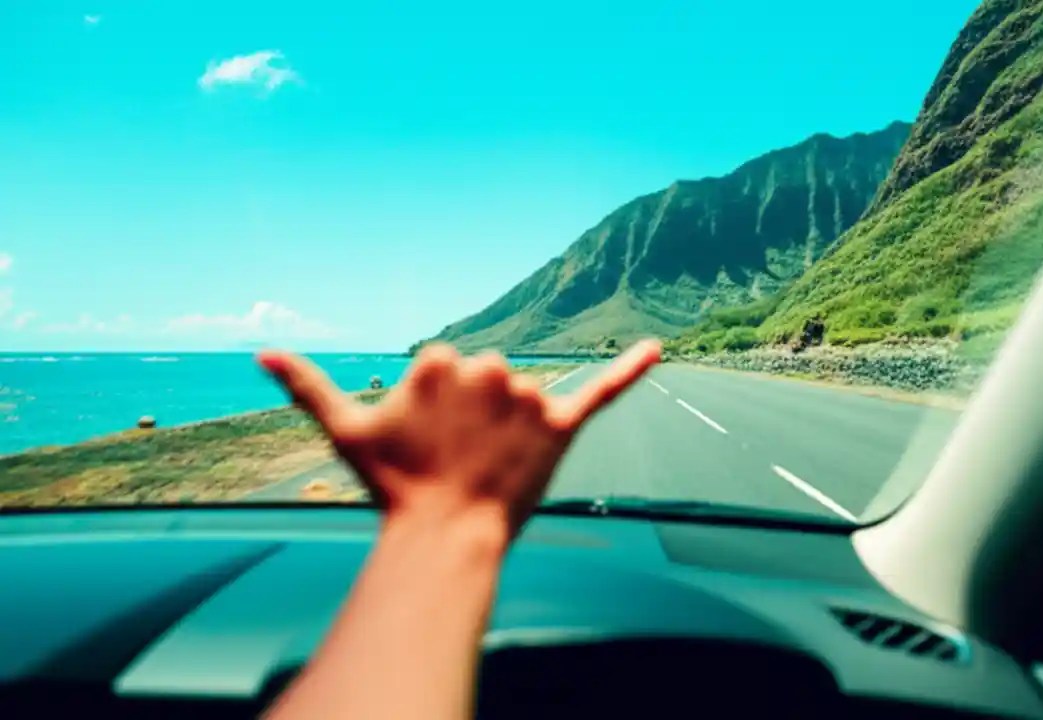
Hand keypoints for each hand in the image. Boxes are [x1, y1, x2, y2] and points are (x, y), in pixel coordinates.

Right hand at [256, 341, 660, 542]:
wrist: (444, 540)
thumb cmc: (392, 487)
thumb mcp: (344, 433)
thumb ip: (307, 386)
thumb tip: (259, 352)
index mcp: (440, 362)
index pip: (444, 368)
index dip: (434, 409)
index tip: (426, 440)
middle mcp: (487, 370)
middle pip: (484, 376)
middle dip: (473, 413)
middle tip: (457, 455)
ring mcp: (526, 399)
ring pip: (521, 393)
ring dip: (509, 423)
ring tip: (488, 463)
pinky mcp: (560, 426)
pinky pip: (600, 392)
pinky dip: (631, 370)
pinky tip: (660, 349)